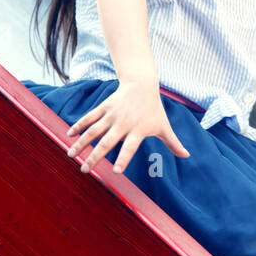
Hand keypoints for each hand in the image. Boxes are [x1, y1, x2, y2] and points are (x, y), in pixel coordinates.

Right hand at [65, 78, 190, 173]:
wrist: (142, 84)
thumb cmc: (154, 109)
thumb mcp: (164, 126)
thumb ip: (173, 143)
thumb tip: (187, 156)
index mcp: (137, 131)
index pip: (129, 148)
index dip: (124, 159)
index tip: (116, 172)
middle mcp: (122, 124)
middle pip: (106, 143)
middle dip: (95, 158)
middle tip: (85, 171)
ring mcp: (111, 115)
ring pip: (93, 131)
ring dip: (81, 144)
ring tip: (71, 156)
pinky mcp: (103, 107)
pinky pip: (89, 118)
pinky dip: (78, 126)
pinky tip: (68, 135)